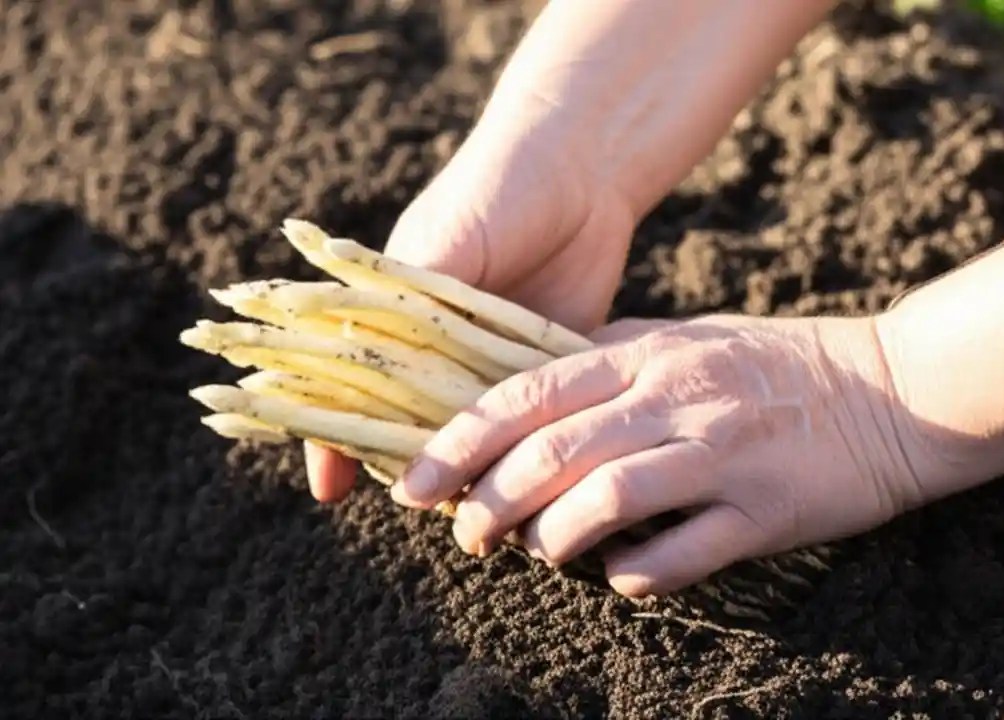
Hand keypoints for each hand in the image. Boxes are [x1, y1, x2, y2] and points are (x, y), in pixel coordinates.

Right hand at [304, 116, 636, 502]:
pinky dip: (531, 456)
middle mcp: (442, 355)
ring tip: (476, 509)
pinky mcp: (549, 375)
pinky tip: (533, 487)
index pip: (351, 394)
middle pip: (414, 433)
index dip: (336, 439)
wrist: (583, 174)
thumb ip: (399, 303)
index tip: (329, 488)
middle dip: (415, 470)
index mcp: (397, 323)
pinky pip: (534, 428)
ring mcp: (495, 369)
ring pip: (476, 443)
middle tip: (421, 502)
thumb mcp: (439, 247)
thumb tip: (344, 355)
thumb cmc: (492, 195)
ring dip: (474, 476)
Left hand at [389, 315, 936, 596]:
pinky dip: (636, 574)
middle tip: (462, 534)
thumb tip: (533, 388)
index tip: (410, 482)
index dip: (459, 441)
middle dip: (489, 501)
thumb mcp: (693, 338)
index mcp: (649, 354)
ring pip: (606, 500)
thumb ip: (617, 357)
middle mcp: (676, 398)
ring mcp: (721, 453)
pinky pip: (682, 553)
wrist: (898, 390)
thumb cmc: (783, 364)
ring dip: (554, 538)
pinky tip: (620, 580)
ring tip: (538, 555)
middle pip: (553, 452)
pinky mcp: (764, 508)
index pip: (528, 394)